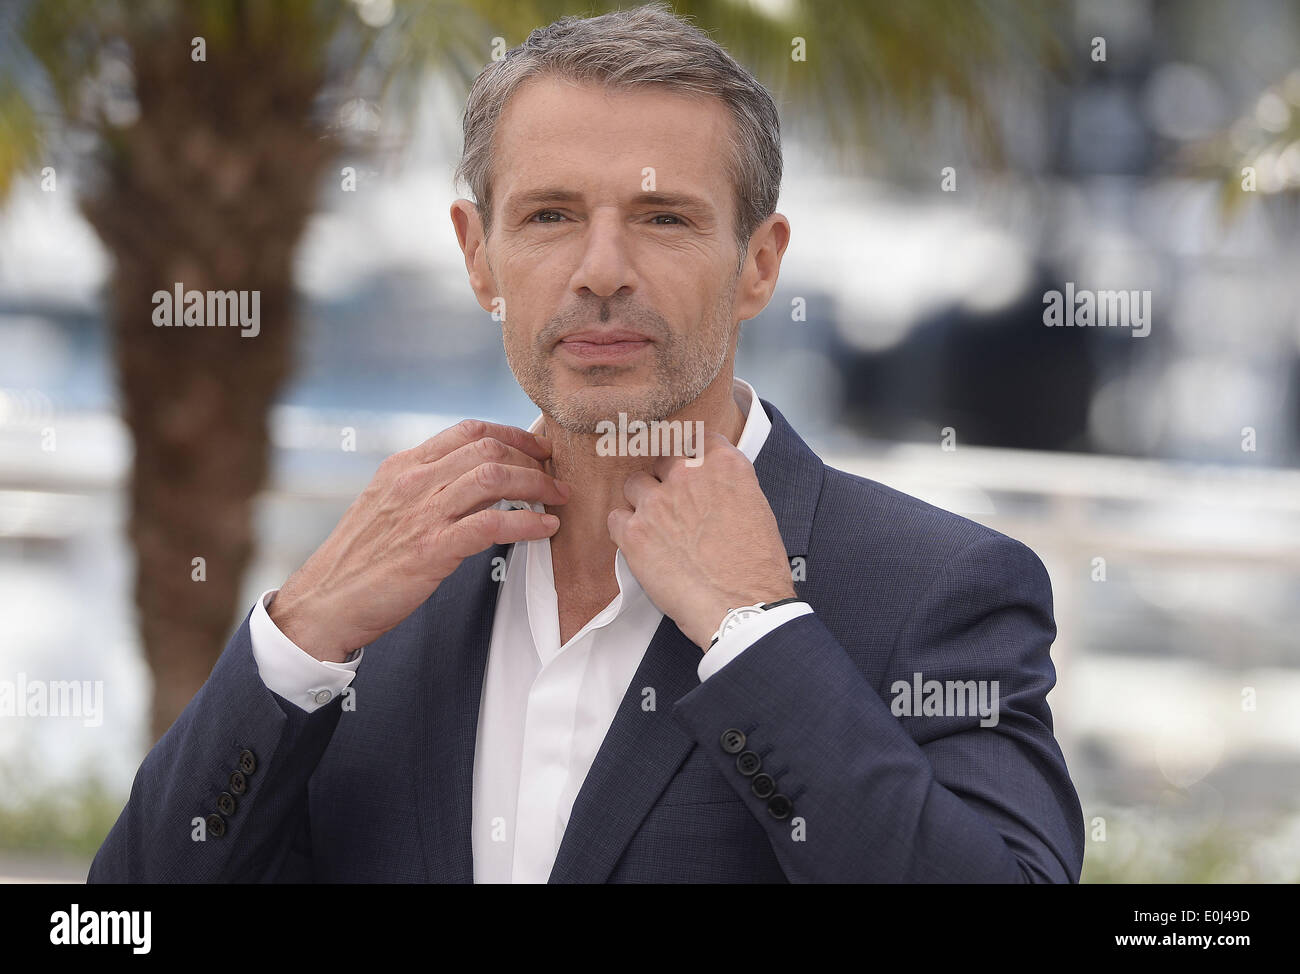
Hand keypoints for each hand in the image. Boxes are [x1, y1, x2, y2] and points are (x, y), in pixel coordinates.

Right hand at [270, 420, 570, 661]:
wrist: (324, 602)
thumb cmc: (360, 561)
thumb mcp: (386, 506)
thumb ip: (424, 487)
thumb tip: (471, 480)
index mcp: (403, 466)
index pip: (468, 431)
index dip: (513, 434)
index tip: (538, 448)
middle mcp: (413, 481)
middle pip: (488, 449)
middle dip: (532, 460)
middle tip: (556, 478)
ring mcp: (422, 513)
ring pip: (494, 478)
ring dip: (537, 486)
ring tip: (558, 500)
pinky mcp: (431, 549)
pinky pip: (492, 524)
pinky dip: (526, 523)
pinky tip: (545, 528)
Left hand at [607, 432, 795, 651]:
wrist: (742, 609)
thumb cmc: (756, 569)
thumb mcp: (756, 510)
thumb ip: (728, 486)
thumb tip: (711, 486)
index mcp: (724, 464)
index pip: (697, 439)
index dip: (692, 458)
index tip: (690, 474)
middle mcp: (688, 473)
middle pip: (662, 460)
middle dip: (666, 481)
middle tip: (675, 509)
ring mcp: (657, 501)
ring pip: (634, 484)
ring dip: (643, 503)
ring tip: (657, 529)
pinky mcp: (633, 532)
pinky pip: (616, 518)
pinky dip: (625, 531)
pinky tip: (642, 548)